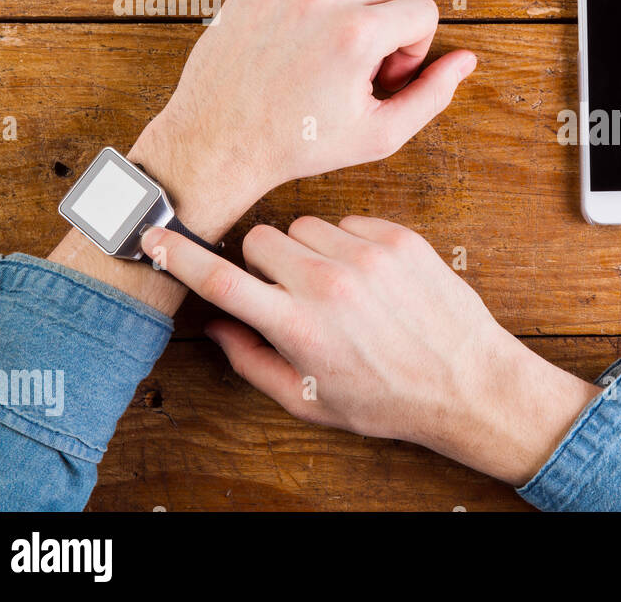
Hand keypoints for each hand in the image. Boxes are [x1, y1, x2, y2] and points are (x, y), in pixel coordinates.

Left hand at [130, 0, 476, 239]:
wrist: (218, 142)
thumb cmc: (296, 144)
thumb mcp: (379, 134)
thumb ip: (433, 94)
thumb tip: (465, 61)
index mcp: (355, 33)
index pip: (423, 8)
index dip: (414, 48)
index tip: (385, 77)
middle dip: (391, 22)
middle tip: (364, 67)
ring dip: (356, 8)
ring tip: (334, 55)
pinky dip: (315, 3)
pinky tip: (301, 44)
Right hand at [141, 216, 600, 486]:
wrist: (467, 380)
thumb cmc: (387, 399)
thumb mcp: (308, 399)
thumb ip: (250, 359)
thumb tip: (211, 325)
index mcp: (297, 327)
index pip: (219, 280)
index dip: (179, 255)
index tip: (153, 236)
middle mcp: (328, 284)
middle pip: (260, 239)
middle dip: (264, 263)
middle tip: (288, 293)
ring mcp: (366, 255)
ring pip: (303, 226)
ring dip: (306, 251)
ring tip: (336, 289)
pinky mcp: (398, 238)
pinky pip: (347, 221)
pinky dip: (347, 244)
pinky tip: (367, 278)